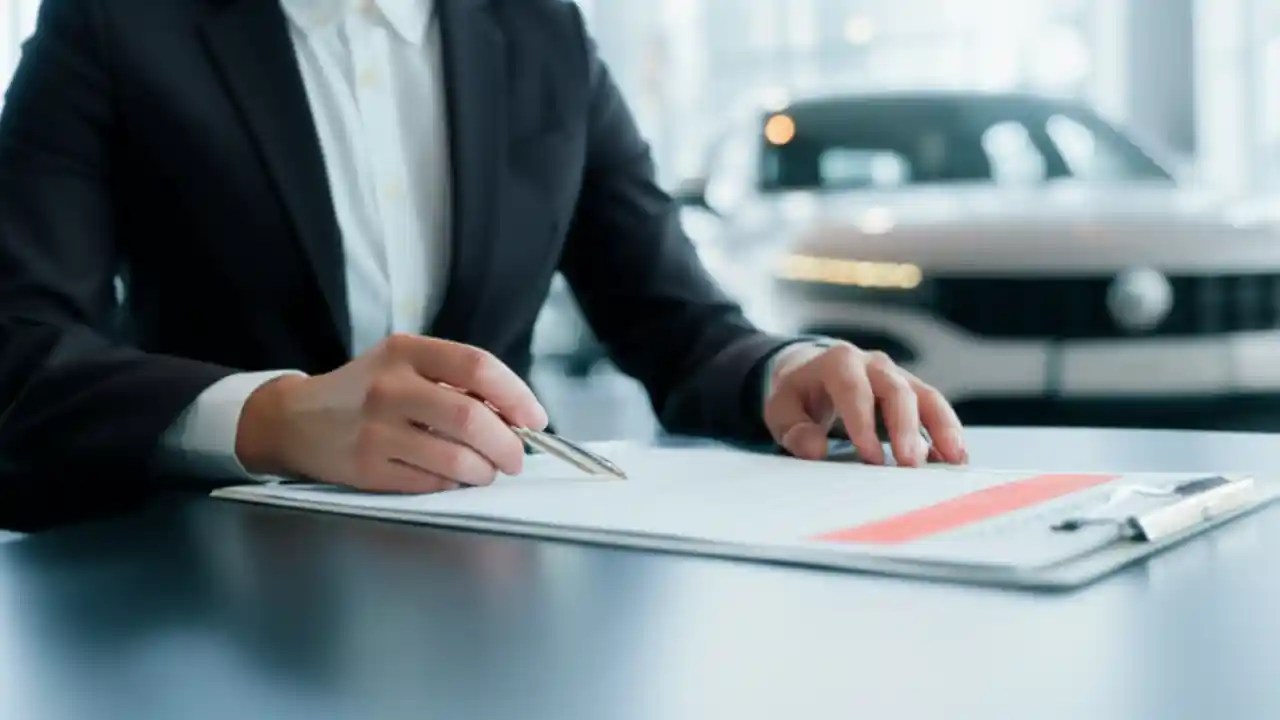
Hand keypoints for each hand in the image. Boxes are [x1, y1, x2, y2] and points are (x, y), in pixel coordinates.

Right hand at [236, 334, 547, 491]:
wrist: (295, 419)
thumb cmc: (366, 391)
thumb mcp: (404, 364)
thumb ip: (455, 380)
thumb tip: (516, 415)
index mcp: (406, 351)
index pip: (477, 366)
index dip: (516, 395)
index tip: (535, 419)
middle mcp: (390, 386)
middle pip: (471, 418)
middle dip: (507, 445)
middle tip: (515, 457)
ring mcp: (376, 429)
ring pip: (455, 458)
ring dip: (484, 471)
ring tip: (485, 470)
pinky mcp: (368, 467)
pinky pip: (431, 482)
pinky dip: (453, 483)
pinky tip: (451, 476)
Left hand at [763, 343, 966, 466]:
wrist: (812, 371)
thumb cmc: (798, 394)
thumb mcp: (782, 410)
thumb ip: (794, 430)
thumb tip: (815, 451)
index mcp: (838, 362)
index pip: (854, 390)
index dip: (863, 422)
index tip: (870, 457)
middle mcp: (873, 364)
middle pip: (896, 391)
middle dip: (906, 428)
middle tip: (910, 464)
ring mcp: (897, 376)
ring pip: (926, 396)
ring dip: (942, 427)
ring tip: (954, 460)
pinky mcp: (913, 392)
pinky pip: (935, 409)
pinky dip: (947, 433)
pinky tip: (956, 459)